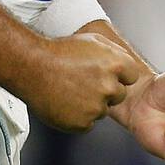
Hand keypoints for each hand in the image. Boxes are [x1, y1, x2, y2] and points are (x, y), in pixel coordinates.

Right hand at [27, 33, 142, 131]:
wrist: (32, 67)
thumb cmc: (60, 52)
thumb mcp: (93, 41)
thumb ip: (115, 52)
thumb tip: (127, 63)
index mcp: (115, 65)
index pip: (132, 77)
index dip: (118, 76)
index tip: (104, 74)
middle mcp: (109, 87)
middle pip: (119, 96)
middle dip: (106, 91)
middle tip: (84, 83)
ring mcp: (96, 107)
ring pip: (102, 110)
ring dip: (91, 105)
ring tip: (71, 91)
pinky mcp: (82, 123)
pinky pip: (87, 124)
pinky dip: (77, 117)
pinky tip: (65, 103)